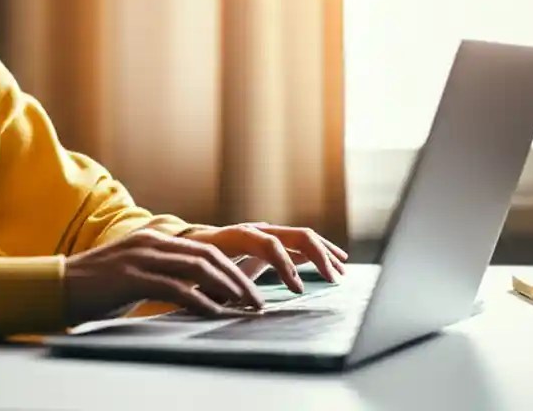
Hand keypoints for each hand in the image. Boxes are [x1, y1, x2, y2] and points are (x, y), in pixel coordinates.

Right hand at [62, 228, 266, 325]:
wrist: (56, 287)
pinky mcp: (131, 277)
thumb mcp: (135, 275)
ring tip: (244, 307)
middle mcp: (151, 242)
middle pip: (208, 255)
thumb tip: (195, 293)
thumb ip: (162, 276)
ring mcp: (141, 257)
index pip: (204, 248)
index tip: (251, 287)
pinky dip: (199, 300)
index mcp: (154, 239)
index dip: (232, 267)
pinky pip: (175, 287)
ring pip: (197, 267)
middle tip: (257, 300)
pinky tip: (214, 313)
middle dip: (238, 278)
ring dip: (227, 288)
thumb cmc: (96, 289)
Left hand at [179, 222, 347, 292]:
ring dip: (324, 253)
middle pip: (296, 235)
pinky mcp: (274, 239)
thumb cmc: (195, 262)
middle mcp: (257, 229)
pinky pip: (301, 243)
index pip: (271, 246)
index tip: (298, 291)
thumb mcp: (202, 274)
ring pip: (303, 236)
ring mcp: (268, 231)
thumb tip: (231, 303)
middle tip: (333, 278)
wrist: (191, 243)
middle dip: (318, 255)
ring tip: (341, 271)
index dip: (287, 267)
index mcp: (239, 236)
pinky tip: (334, 264)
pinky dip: (319, 252)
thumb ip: (217, 286)